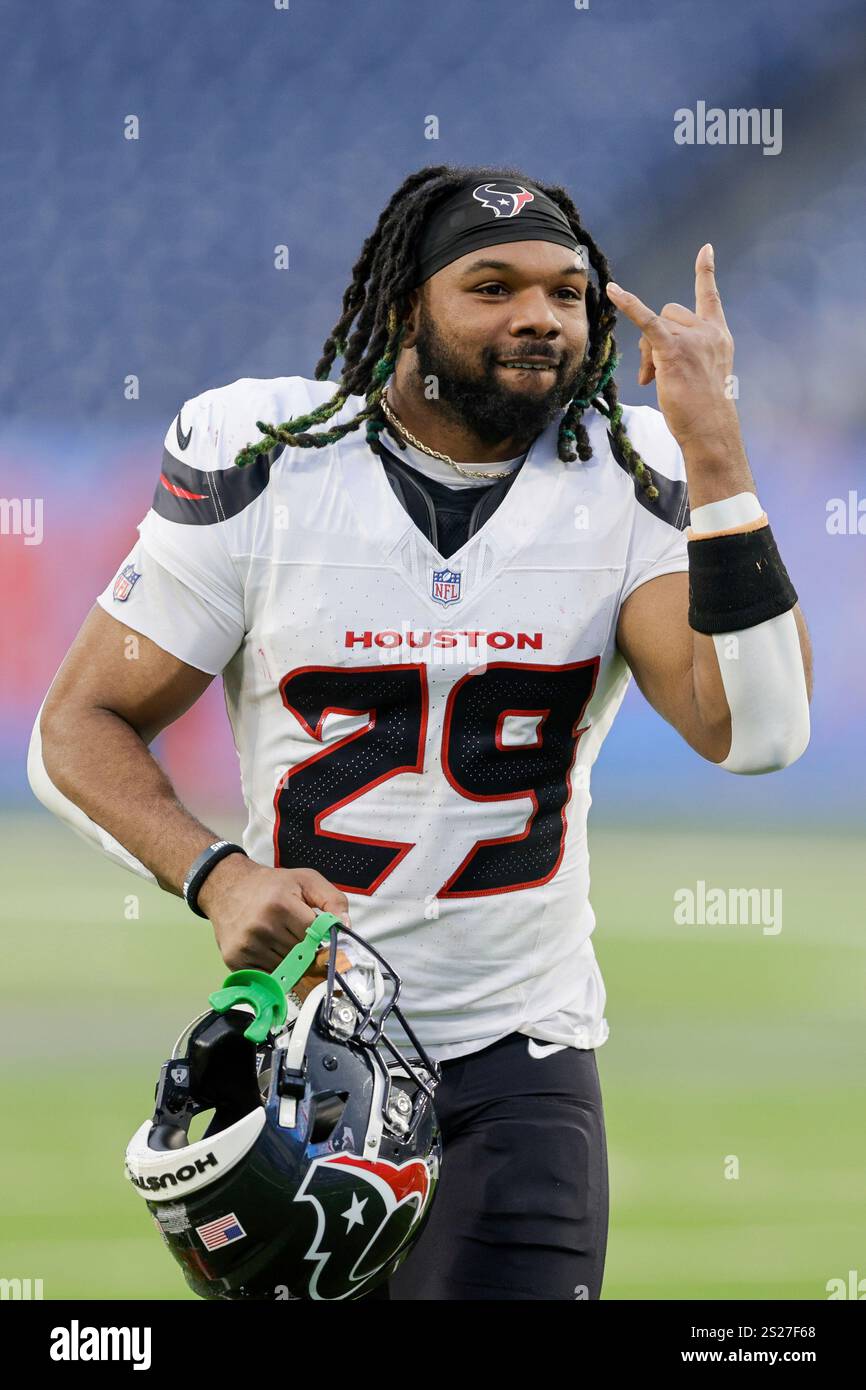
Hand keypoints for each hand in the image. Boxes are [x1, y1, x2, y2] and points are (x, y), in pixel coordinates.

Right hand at [198, 854, 350, 974]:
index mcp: (281, 905)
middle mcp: (262, 926)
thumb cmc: (271, 885)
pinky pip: (267, 975)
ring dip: (289, 958)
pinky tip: (268, 948)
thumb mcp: (306, 880)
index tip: (320, 936)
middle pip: (301, 955)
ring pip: (286, 968)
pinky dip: (273, 966)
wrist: (228, 887)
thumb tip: (345, 926)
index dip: (320, 938)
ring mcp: (247, 945)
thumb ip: (333, 899)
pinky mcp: (235, 959)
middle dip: (305, 948)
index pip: (315, 936)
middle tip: (296, 932)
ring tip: (280, 937)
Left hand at [605, 244, 741, 452]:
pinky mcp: (673, 350)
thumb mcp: (698, 373)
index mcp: (718, 336)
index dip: (705, 273)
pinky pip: (647, 321)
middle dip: (657, 338)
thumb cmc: (703, 410)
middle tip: (652, 372)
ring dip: (647, 352)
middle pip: (671, 313)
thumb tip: (654, 354)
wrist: (710, 428)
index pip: (711, 298)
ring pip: (657, 325)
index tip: (705, 250)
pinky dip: (629, 305)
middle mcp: (708, 333)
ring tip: (650, 378)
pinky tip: (614, 290)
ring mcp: (692, 339)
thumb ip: (681, 351)